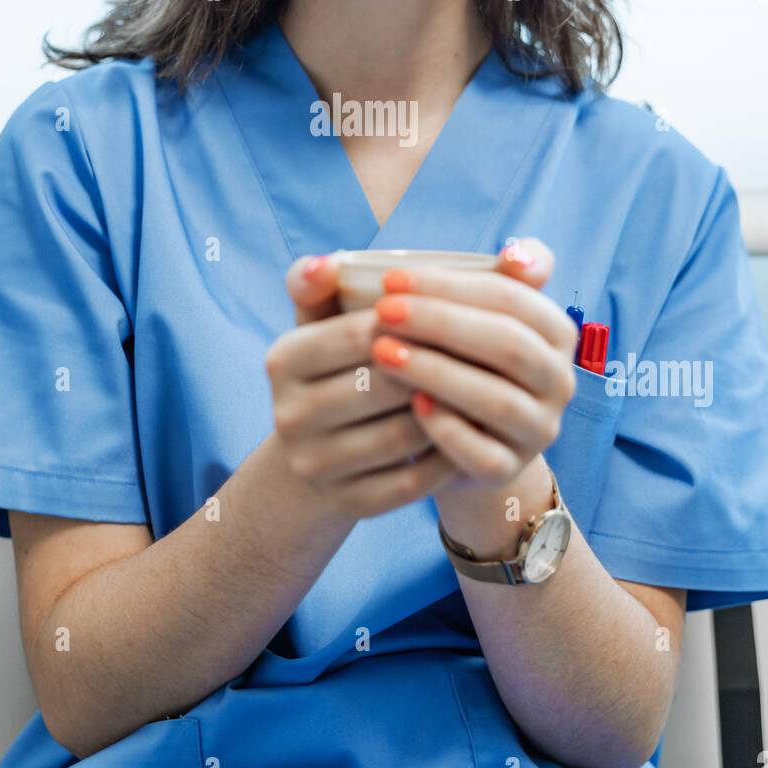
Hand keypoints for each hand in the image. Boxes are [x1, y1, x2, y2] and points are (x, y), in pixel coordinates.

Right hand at [264, 253, 458, 519]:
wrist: (319, 448)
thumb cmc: (337, 363)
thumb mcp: (324, 318)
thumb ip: (328, 280)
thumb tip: (327, 263)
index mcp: (282, 358)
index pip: (364, 332)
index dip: (419, 321)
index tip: (459, 311)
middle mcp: (287, 414)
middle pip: (386, 384)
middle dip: (439, 366)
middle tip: (485, 352)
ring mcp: (314, 465)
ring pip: (404, 435)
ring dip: (450, 411)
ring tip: (484, 389)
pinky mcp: (346, 503)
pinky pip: (412, 481)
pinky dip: (447, 456)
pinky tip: (470, 432)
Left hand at [369, 239, 577, 493]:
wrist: (453, 439)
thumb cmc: (455, 356)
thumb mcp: (465, 313)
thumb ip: (489, 275)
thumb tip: (516, 253)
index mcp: (556, 330)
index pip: (511, 297)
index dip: (450, 286)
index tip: (390, 279)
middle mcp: (559, 380)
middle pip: (508, 345)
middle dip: (440, 323)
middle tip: (382, 311)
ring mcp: (538, 429)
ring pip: (498, 400)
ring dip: (437, 372)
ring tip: (383, 353)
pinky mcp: (509, 469)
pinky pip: (484, 454)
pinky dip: (448, 428)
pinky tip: (411, 405)